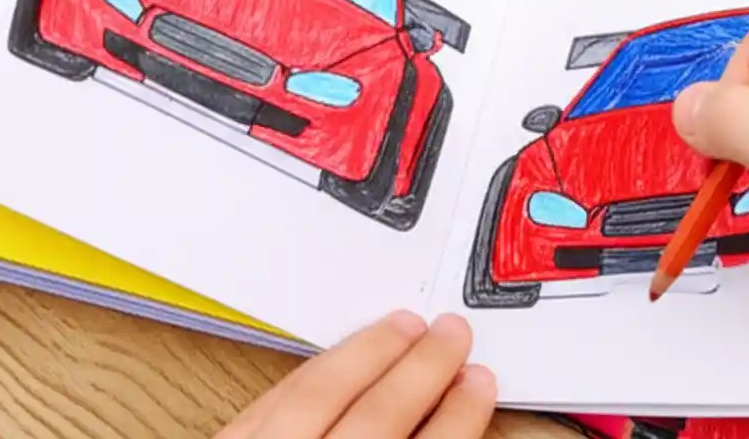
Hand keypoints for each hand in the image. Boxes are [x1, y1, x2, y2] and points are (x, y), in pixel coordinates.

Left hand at [215, 311, 495, 438]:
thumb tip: (445, 421)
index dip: (459, 416)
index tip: (480, 383)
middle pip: (377, 420)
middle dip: (422, 372)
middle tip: (452, 334)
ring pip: (317, 398)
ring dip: (367, 356)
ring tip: (403, 326)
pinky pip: (269, 404)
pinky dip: (309, 375)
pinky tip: (333, 361)